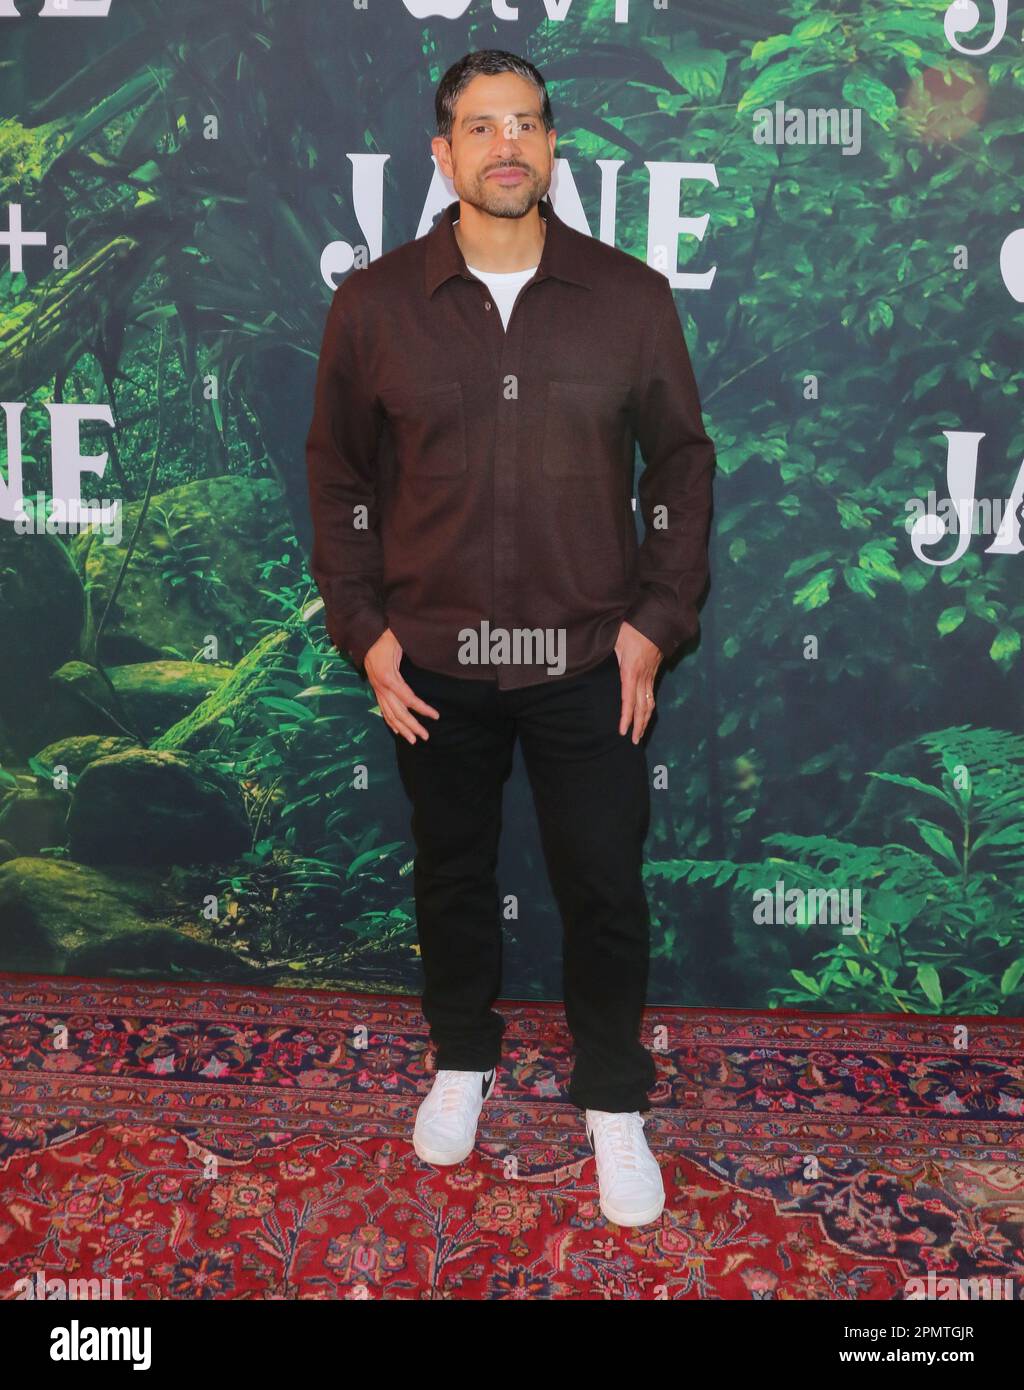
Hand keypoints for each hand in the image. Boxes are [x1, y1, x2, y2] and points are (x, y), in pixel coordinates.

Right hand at [364, 629, 439, 742]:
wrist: (364, 636)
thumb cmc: (384, 637)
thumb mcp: (399, 642)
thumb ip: (412, 650)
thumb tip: (427, 653)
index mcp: (388, 678)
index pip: (408, 699)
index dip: (422, 709)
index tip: (435, 716)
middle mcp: (381, 688)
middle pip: (398, 713)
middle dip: (412, 726)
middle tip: (425, 737)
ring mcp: (377, 690)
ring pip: (389, 715)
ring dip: (402, 729)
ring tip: (413, 740)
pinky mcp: (376, 690)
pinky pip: (383, 710)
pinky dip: (390, 722)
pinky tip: (397, 731)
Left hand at [614, 621, 662, 743]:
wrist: (657, 620)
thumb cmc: (633, 628)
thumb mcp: (615, 639)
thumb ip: (605, 651)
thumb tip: (590, 655)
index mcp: (631, 672)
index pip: (628, 700)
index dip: (626, 717)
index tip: (622, 731)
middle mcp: (642, 678)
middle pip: (642, 707)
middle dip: (638, 726)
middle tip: (634, 741)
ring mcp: (650, 676)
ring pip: (649, 703)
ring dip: (646, 721)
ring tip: (641, 734)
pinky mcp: (653, 673)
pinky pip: (652, 695)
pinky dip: (649, 709)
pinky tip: (646, 715)